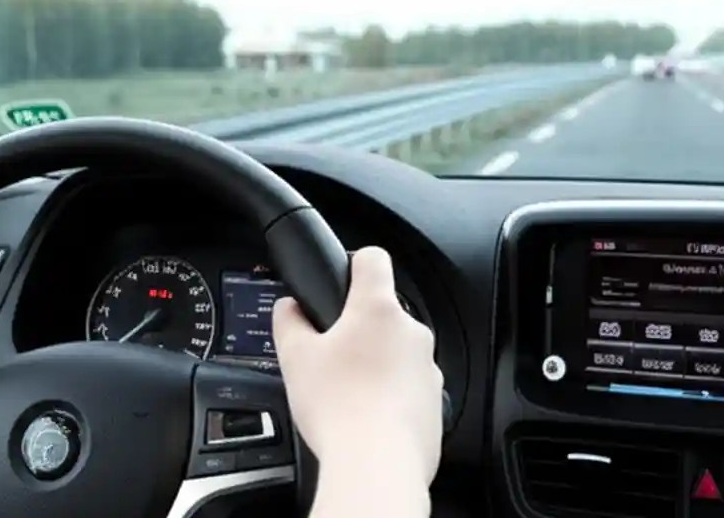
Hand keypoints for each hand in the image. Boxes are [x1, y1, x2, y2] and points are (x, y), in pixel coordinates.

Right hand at [273, 247, 442, 486]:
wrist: (377, 464)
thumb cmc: (338, 408)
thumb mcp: (295, 357)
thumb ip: (289, 321)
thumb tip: (289, 308)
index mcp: (377, 309)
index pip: (373, 259)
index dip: (355, 262)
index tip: (344, 277)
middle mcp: (411, 332)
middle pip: (383, 313)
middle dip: (359, 329)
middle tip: (331, 355)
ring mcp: (428, 367)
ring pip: (397, 352)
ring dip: (377, 364)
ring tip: (347, 392)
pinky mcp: (435, 400)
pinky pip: (409, 387)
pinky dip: (391, 395)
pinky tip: (367, 415)